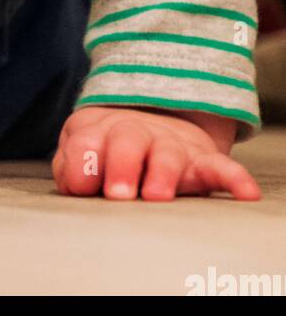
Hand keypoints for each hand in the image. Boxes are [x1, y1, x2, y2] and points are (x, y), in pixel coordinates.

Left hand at [51, 106, 260, 200]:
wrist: (148, 121)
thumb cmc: (105, 150)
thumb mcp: (80, 151)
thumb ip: (71, 167)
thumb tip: (76, 182)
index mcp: (99, 132)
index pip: (86, 142)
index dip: (83, 162)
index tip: (82, 186)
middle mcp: (135, 135)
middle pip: (127, 142)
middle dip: (121, 165)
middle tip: (118, 194)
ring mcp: (169, 146)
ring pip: (168, 154)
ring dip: (163, 173)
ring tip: (157, 195)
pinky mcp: (201, 161)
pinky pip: (221, 167)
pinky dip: (234, 178)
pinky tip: (245, 192)